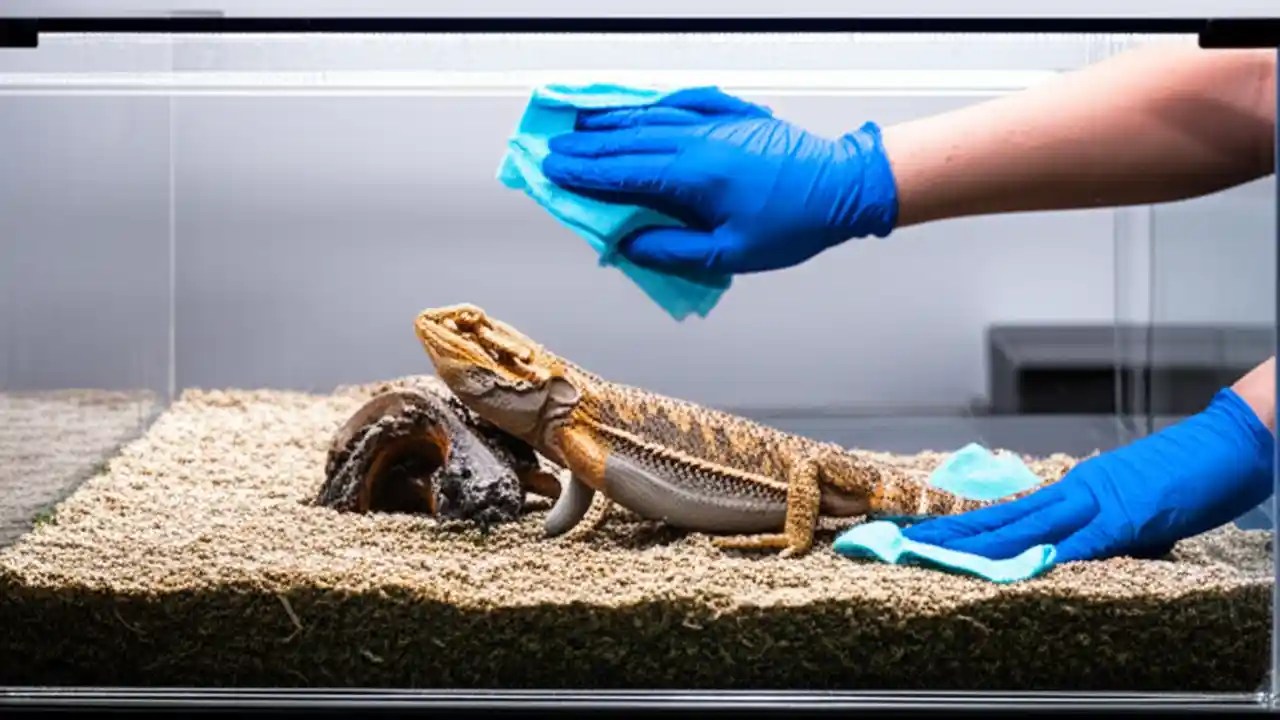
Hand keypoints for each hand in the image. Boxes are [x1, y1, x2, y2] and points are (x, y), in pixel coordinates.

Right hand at [541, 87, 899, 275]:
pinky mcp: (732, 116)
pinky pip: (680, 104)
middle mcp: (698, 140)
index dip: (585, 173)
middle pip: (629, 140)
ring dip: (611, 122)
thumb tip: (630, 245)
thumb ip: (674, 249)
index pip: (624, 172)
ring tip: (580, 126)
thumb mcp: (732, 252)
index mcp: (694, 175)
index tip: (553, 171)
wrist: (844, 186)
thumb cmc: (793, 224)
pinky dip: (651, 106)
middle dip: (587, 146)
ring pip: (650, 117)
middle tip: (552, 149)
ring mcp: (715, 123)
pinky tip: (636, 108)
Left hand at [901, 387, 1274, 563]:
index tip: (927, 537)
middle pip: (1002, 518)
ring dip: (980, 543)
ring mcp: (1100, 501)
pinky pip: (1085, 541)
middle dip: (953, 535)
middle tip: (906, 544)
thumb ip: (1104, 532)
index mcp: (1075, 491)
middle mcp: (1076, 492)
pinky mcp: (1130, 515)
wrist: (1231, 439)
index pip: (1009, 513)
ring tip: (936, 552)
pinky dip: (1054, 555)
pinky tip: (1024, 566)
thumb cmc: (1190, 475)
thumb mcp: (1136, 511)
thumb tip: (1084, 555)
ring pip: (1026, 525)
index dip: (966, 528)